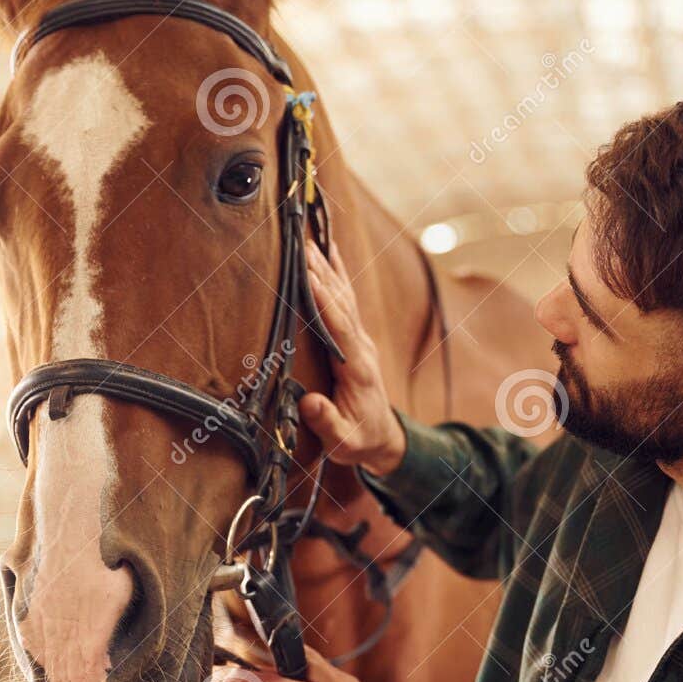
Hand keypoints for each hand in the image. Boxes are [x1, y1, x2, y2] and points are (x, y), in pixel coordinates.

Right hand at [302, 240, 406, 475]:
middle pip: (339, 302)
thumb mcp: (344, 442)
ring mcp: (359, 338)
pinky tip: (327, 249)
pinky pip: (344, 297)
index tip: (306, 275)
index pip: (338, 328)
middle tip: (299, 244)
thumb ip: (328, 422)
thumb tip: (309, 403)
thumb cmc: (359, 440)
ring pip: (342, 294)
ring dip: (325, 266)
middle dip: (320, 272)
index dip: (323, 301)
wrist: (383, 437)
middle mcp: (360, 346)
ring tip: (306, 239)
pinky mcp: (354, 335)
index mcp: (357, 368)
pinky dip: (335, 272)